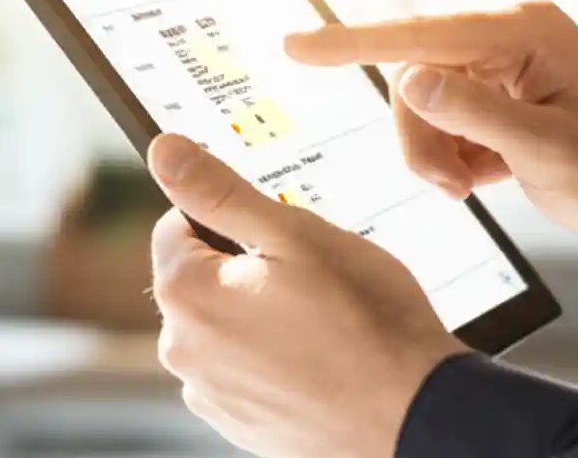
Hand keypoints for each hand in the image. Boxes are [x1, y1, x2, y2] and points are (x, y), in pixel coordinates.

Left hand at [147, 134, 467, 457]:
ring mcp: (212, 396)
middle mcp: (184, 351)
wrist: (413, 412)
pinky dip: (276, 361)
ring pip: (227, 327)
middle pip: (202, 279)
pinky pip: (247, 372)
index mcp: (187, 294)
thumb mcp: (297, 234)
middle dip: (247, 268)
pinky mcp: (241, 426)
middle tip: (312, 277)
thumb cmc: (366, 321)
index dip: (232, 218)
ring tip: (326, 322)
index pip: (177, 224)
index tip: (279, 232)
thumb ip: (221, 192)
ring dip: (263, 317)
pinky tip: (324, 358)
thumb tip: (165, 151)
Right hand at [286, 2, 577, 283]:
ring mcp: (505, 63)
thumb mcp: (546, 151)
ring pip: (425, 102)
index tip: (296, 45)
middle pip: (417, 75)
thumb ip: (475, 114)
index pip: (421, 35)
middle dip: (420, 136)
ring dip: (434, 150)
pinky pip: (446, 116)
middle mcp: (511, 37)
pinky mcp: (502, 91)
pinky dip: (452, 153)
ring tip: (470, 185)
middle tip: (450, 186)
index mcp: (524, 33)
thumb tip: (409, 80)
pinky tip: (484, 174)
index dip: (352, 42)